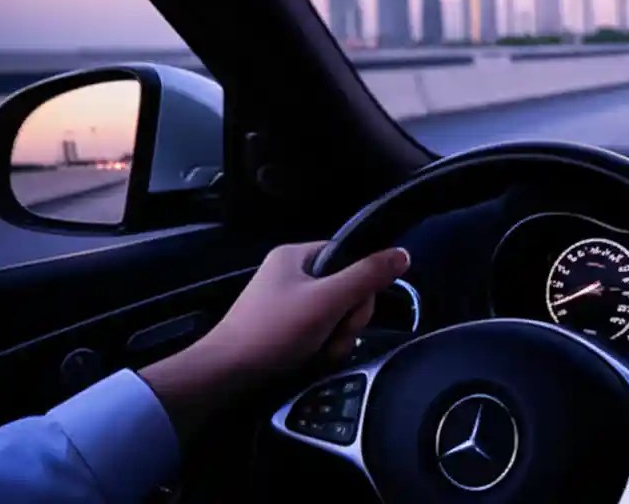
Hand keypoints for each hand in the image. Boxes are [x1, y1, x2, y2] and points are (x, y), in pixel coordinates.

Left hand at [140, 242, 409, 442]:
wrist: (224, 375)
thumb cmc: (274, 331)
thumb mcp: (327, 301)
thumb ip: (367, 277)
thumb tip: (403, 253)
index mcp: (295, 255)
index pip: (349, 256)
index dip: (360, 284)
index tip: (351, 311)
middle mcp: (289, 273)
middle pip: (344, 287)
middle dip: (348, 318)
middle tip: (335, 337)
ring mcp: (284, 302)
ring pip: (334, 312)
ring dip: (337, 335)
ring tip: (322, 352)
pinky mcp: (281, 327)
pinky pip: (318, 328)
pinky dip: (322, 345)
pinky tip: (315, 358)